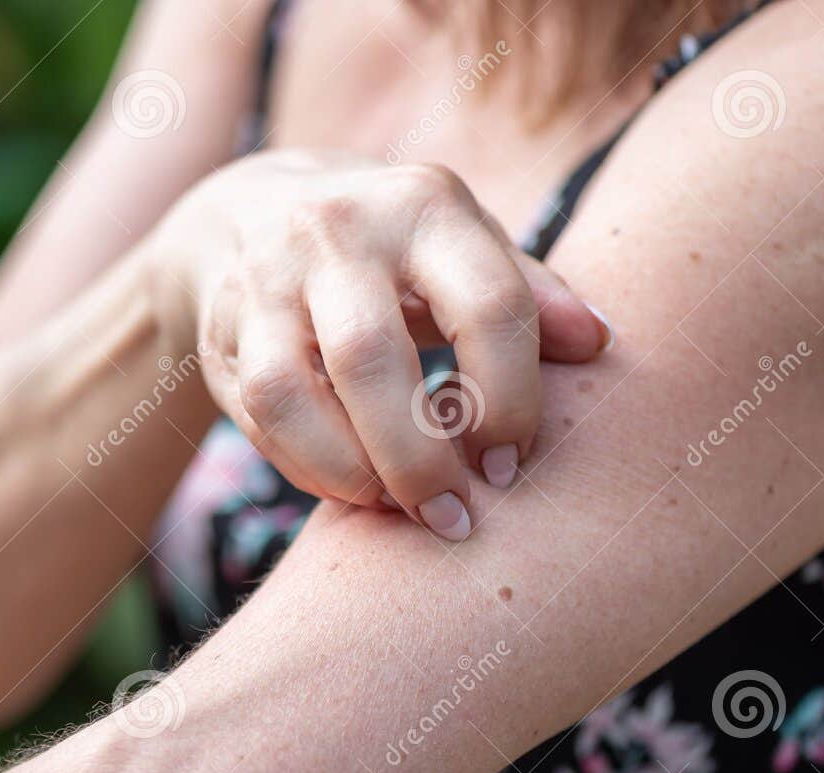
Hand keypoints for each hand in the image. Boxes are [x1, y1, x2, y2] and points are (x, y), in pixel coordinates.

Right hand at [150, 149, 612, 540]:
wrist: (244, 213)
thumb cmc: (394, 248)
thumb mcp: (465, 247)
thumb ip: (531, 294)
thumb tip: (600, 344)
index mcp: (424, 203)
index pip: (488, 306)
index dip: (511, 401)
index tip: (511, 463)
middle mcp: (335, 230)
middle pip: (373, 361)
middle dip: (419, 460)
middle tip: (454, 518)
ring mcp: (265, 278)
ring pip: (291, 394)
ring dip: (351, 472)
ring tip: (396, 511)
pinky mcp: (222, 330)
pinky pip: (260, 417)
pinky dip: (308, 468)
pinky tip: (352, 490)